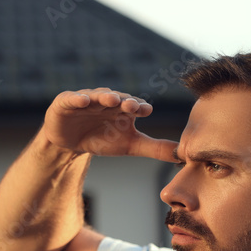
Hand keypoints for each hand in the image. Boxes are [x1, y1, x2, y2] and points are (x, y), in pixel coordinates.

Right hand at [40, 88, 177, 161]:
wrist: (70, 142)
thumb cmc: (102, 139)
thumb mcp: (130, 146)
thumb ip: (155, 149)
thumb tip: (182, 154)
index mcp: (123, 108)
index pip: (135, 106)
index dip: (139, 107)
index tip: (146, 111)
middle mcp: (107, 100)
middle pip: (118, 98)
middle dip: (125, 100)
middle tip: (132, 105)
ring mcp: (87, 99)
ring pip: (97, 95)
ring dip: (105, 96)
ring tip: (111, 99)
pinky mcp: (67, 102)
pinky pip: (73, 98)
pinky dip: (78, 98)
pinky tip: (83, 101)